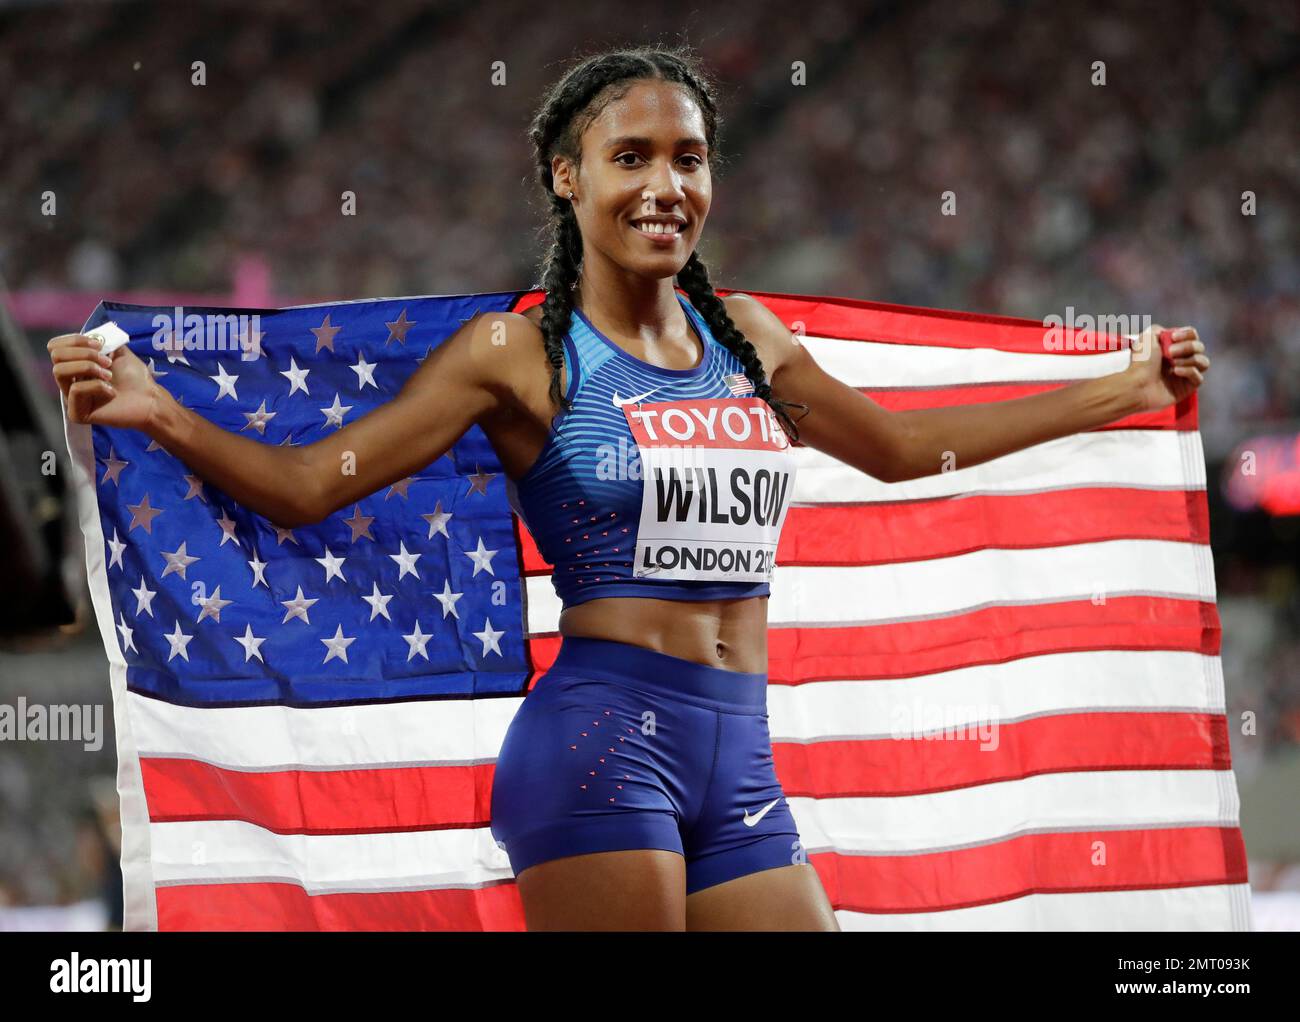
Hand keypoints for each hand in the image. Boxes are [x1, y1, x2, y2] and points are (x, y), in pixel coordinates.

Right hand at [47, 333, 161, 428]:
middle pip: (56, 356)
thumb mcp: (118, 350)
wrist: (150, 399)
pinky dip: (96, 386)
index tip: (99, 345)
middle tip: (107, 362)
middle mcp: (70, 379)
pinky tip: (111, 392)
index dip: (74, 340)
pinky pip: (75, 390)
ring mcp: (71, 397)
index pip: (55, 346)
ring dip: (87, 367)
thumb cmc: (135, 377)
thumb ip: (100, 340)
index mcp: (76, 364)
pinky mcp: (77, 412)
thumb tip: (88, 336)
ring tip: (109, 375)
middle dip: (84, 353)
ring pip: (59, 371)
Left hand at [1123, 323, 1210, 412]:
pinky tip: (1175, 372)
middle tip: (1169, 352)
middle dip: (1187, 347)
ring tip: (1172, 364)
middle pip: (1199, 347)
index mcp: (1173, 347)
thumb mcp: (1147, 338)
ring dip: (1189, 360)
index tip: (1173, 337)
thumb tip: (1170, 332)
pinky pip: (1199, 377)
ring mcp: (1185, 374)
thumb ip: (1159, 330)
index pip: (1192, 336)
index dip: (1187, 334)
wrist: (1136, 384)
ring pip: (1203, 362)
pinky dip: (1189, 372)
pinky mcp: (1187, 388)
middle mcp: (1181, 359)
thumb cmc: (1140, 362)